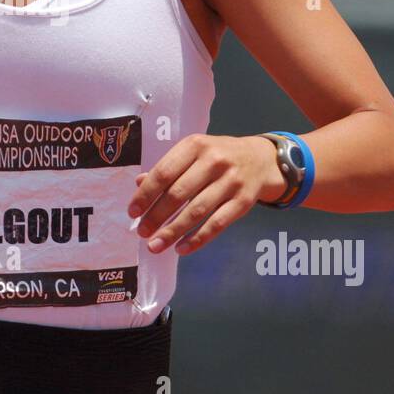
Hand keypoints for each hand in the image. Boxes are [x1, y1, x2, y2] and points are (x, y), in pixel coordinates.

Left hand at [126, 134, 284, 255]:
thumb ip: (168, 168)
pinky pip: (217, 224)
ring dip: (173, 231)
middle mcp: (213, 161)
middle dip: (156, 216)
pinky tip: (181, 248)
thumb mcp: (193, 153)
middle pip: (178, 193)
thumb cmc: (217, 157)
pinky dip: (198, 239)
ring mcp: (231, 181)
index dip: (145, 194)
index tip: (133, 212)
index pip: (164, 172)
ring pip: (197, 211)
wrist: (261, 159)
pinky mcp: (244, 201)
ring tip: (155, 245)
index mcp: (195, 145)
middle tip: (142, 232)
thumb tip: (139, 184)